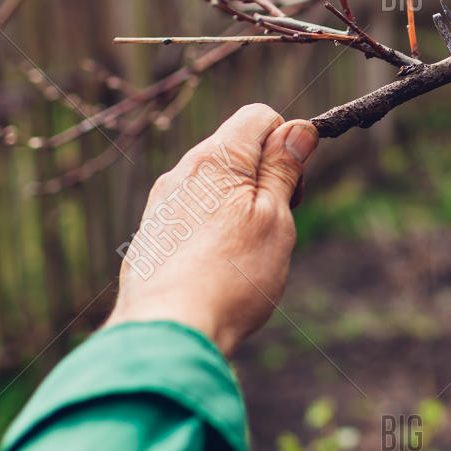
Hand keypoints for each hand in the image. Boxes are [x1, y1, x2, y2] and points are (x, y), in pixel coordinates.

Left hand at [106, 104, 317, 357]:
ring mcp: (162, 203)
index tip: (295, 189)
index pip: (260, 116)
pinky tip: (218, 269)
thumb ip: (284, 169)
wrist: (168, 333)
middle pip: (237, 151)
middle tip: (275, 227)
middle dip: (266, 179)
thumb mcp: (274, 218)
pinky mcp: (152, 234)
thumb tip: (299, 129)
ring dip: (240, 207)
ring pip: (216, 186)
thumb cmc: (231, 277)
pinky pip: (193, 214)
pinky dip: (214, 230)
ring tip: (246, 256)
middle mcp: (182, 172)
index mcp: (216, 159)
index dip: (288, 143)